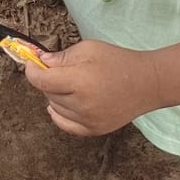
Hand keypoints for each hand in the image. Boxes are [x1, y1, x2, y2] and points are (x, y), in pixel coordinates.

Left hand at [24, 40, 166, 135]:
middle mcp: (82, 105)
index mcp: (79, 82)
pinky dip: (58, 115)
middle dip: (47, 79)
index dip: (32, 70)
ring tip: (69, 84)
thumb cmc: (117, 61)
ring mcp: (89, 120)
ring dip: (55, 95)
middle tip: (56, 69)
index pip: (41, 80)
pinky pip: (66, 125)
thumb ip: (61, 57)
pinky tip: (58, 105)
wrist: (147, 83)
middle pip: (47, 93)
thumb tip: (40, 62)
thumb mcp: (87, 49)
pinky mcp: (95, 129)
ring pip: (55, 107)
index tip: (33, 63)